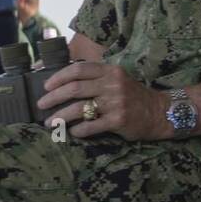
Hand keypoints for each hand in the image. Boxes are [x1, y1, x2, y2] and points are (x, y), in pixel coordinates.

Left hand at [41, 61, 166, 140]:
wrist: (158, 111)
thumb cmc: (133, 95)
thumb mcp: (117, 79)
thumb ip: (96, 78)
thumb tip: (64, 84)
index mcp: (110, 71)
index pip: (79, 69)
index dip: (59, 77)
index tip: (46, 86)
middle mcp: (113, 84)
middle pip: (75, 88)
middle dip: (53, 97)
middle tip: (41, 105)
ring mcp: (116, 102)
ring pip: (79, 108)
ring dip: (60, 116)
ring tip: (50, 122)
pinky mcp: (118, 120)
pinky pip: (91, 125)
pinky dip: (78, 130)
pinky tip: (73, 132)